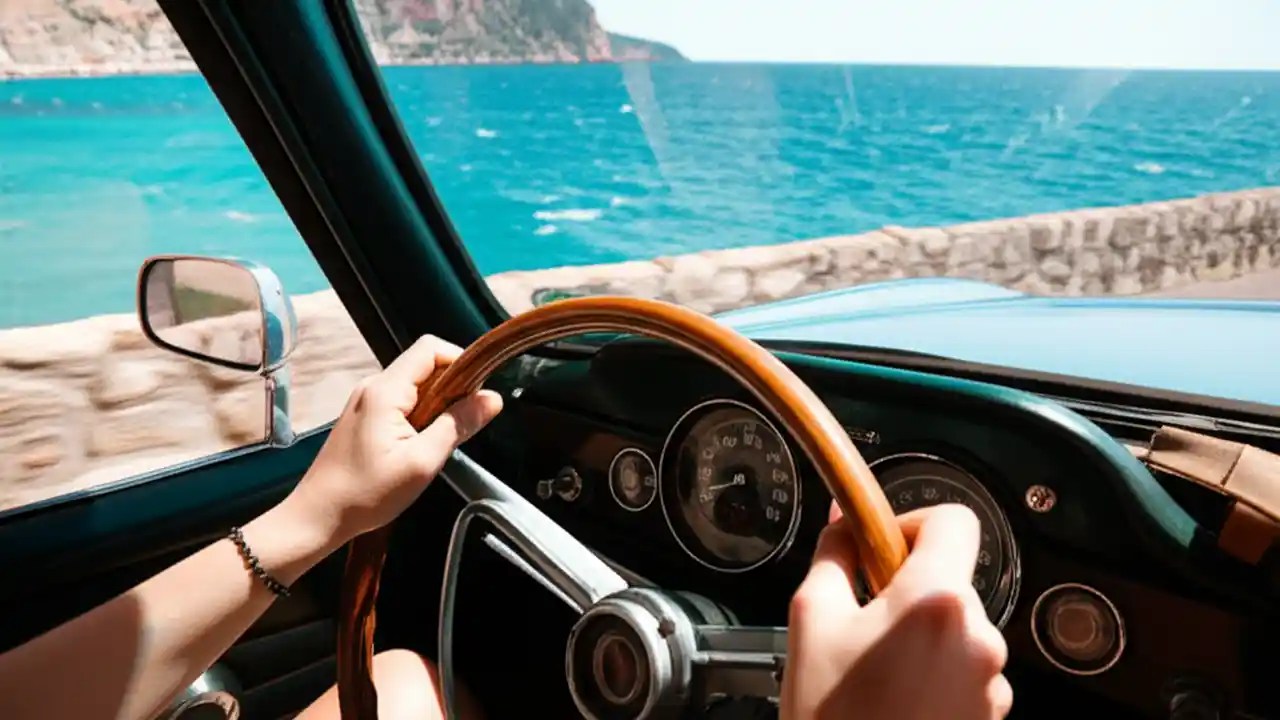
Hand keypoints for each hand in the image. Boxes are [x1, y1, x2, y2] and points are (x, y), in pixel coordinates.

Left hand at [283, 335, 503, 547]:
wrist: (317, 516)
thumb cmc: (366, 494)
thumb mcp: (422, 462)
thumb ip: (458, 425)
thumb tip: (493, 399)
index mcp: (385, 391)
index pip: (431, 349)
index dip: (461, 361)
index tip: (478, 392)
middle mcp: (372, 387)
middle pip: (424, 365)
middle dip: (452, 387)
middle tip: (463, 424)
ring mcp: (365, 401)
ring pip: (414, 385)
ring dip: (437, 404)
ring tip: (440, 440)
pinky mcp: (363, 417)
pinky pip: (401, 402)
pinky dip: (420, 415)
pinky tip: (420, 445)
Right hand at [780, 503, 1010, 719]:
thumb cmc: (833, 717)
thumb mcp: (811, 620)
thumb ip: (833, 557)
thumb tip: (844, 524)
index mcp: (935, 600)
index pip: (953, 520)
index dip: (912, 521)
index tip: (880, 545)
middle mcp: (979, 636)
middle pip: (950, 578)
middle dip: (906, 588)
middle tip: (859, 619)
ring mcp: (991, 680)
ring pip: (956, 627)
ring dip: (919, 634)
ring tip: (872, 669)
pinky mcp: (990, 712)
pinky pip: (964, 669)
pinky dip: (933, 671)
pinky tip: (893, 697)